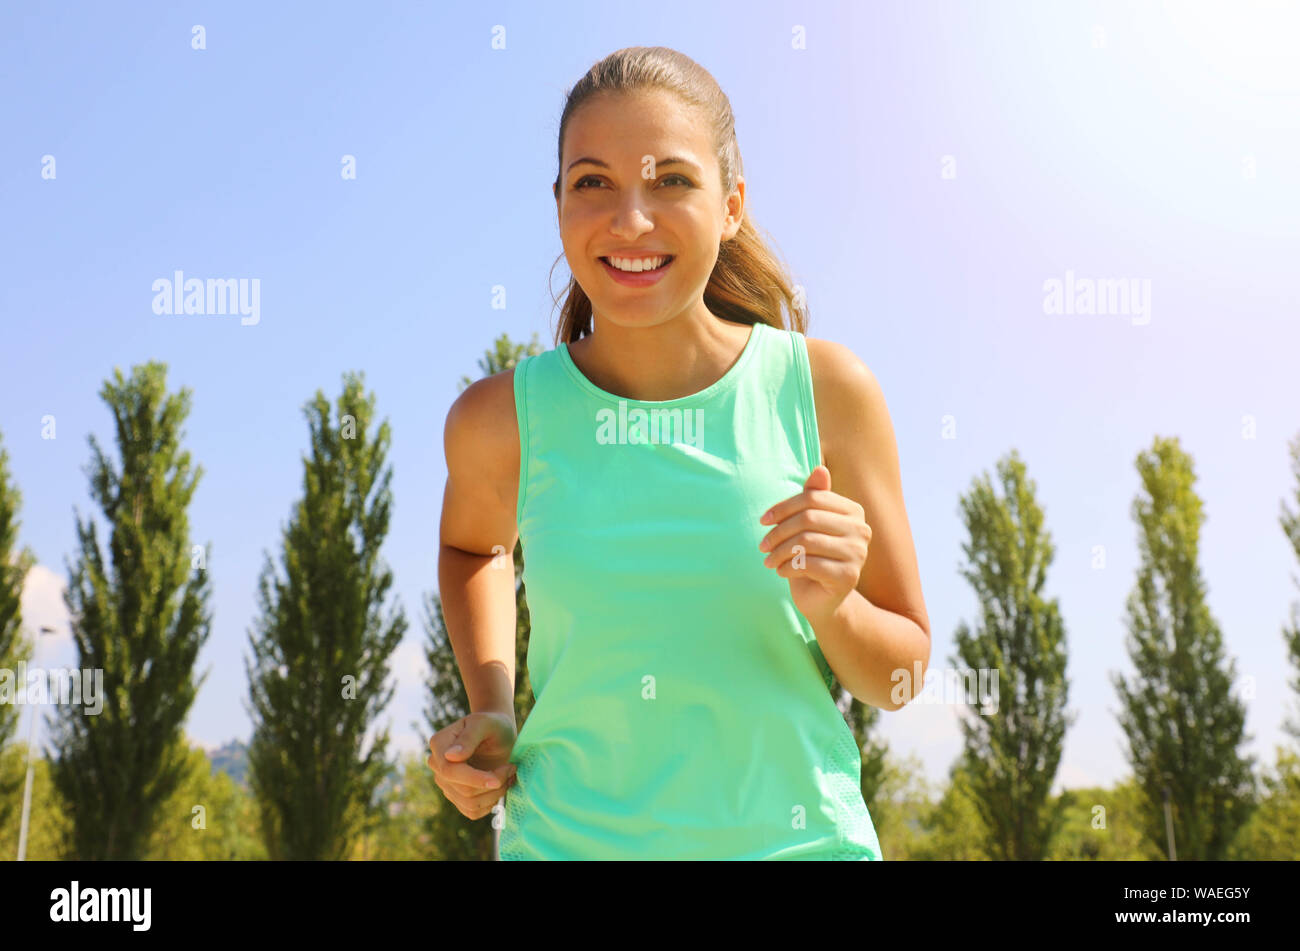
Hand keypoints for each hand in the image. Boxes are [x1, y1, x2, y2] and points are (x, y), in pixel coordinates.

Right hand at [427, 711, 518, 820]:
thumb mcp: (485, 723)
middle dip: (493, 784)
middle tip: (512, 769)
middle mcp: (437, 766)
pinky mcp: (457, 797)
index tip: (498, 780)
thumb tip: (450, 757)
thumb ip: (469, 738)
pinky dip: (491, 802)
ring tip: (509, 776)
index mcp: (439, 744)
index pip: (450, 771)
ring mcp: (445, 783)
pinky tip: (501, 786)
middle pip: (462, 790)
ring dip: (495, 794)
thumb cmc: (494, 725)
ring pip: (469, 804)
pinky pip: (472, 811)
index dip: (474, 779)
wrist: (499, 735)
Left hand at [758, 465, 870, 626]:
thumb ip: (813, 498)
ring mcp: (858, 554)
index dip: (783, 507)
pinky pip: (809, 564)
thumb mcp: (808, 527)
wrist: (822, 600)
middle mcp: (861, 530)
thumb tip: (820, 468)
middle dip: (778, 532)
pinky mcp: (848, 576)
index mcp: (853, 512)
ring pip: (806, 541)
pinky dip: (787, 567)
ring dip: (779, 552)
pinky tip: (781, 572)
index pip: (813, 498)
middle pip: (808, 518)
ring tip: (768, 560)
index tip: (763, 520)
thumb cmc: (811, 557)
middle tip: (762, 546)